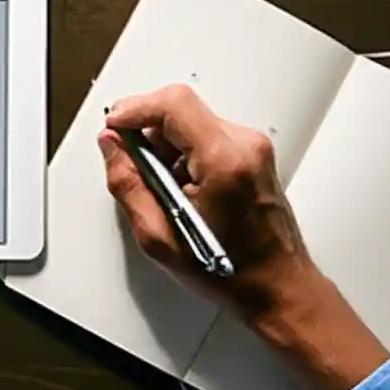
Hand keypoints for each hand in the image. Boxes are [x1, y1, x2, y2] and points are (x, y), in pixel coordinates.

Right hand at [100, 85, 387, 389]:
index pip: (173, 105)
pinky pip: (205, 134)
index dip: (135, 109)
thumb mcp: (160, 238)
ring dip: (165, 146)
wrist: (278, 285)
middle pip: (180, 107)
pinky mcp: (252, 153)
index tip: (115, 125)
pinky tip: (182, 189)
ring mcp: (252, 147)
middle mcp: (244, 146)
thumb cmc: (232, 272)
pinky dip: (183, 153)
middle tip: (132, 163)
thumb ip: (128, 184)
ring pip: (190, 120)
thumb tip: (112, 147)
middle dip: (146, 130)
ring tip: (164, 189)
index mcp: (223, 162)